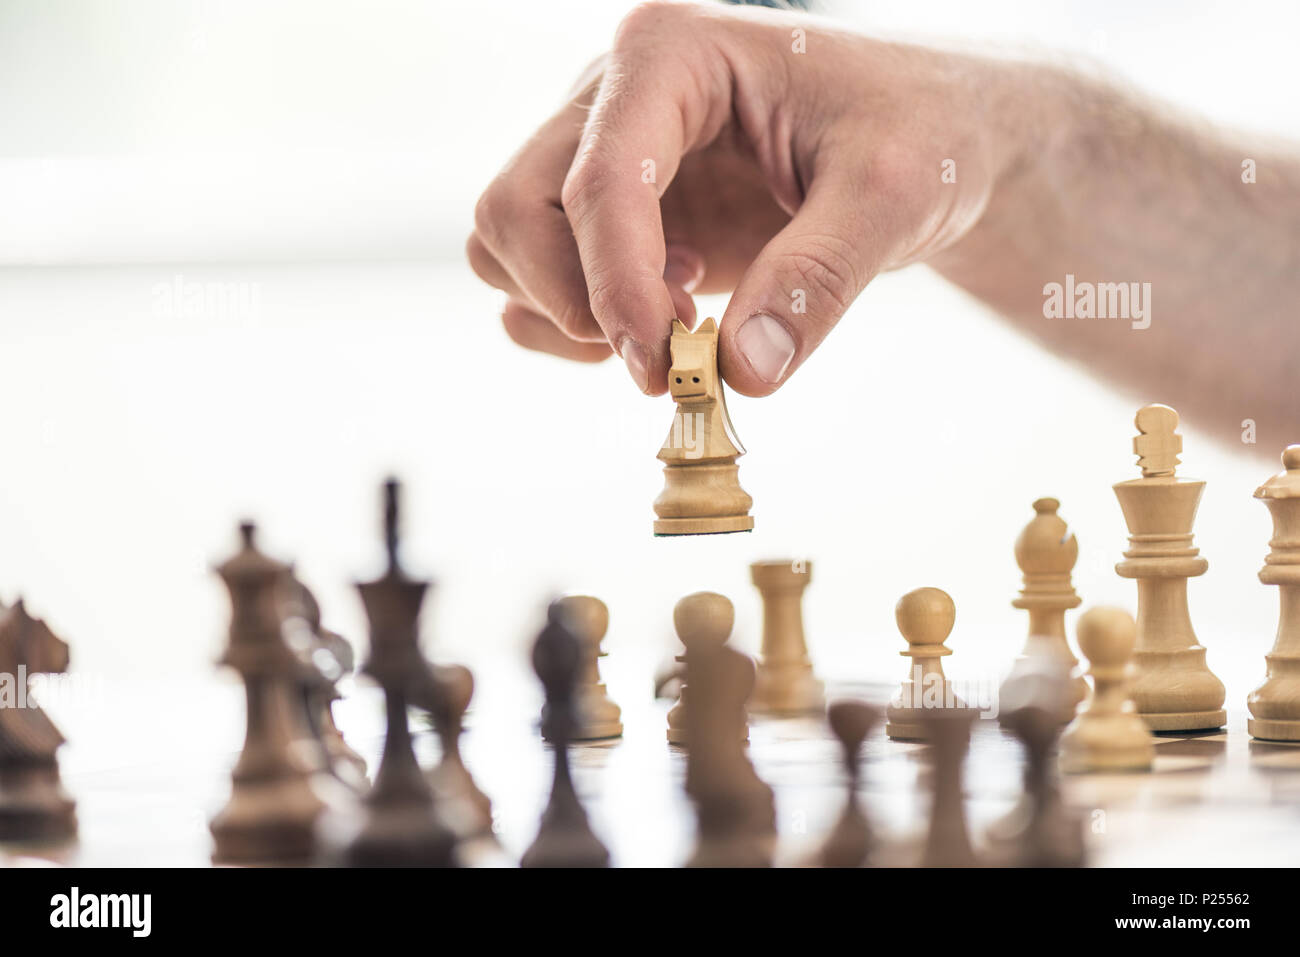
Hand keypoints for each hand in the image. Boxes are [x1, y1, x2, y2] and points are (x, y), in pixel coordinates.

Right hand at [467, 1, 1022, 394]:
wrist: (930, 138)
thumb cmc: (919, 131)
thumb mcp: (893, 192)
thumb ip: (818, 278)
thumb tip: (742, 373)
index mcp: (671, 55)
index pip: (597, 178)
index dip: (615, 284)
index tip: (663, 362)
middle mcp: (614, 96)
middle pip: (515, 209)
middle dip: (577, 300)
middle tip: (671, 352)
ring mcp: (605, 154)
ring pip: (506, 244)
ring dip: (566, 313)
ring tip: (674, 324)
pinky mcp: (616, 213)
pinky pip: (534, 278)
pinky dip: (574, 325)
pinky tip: (663, 320)